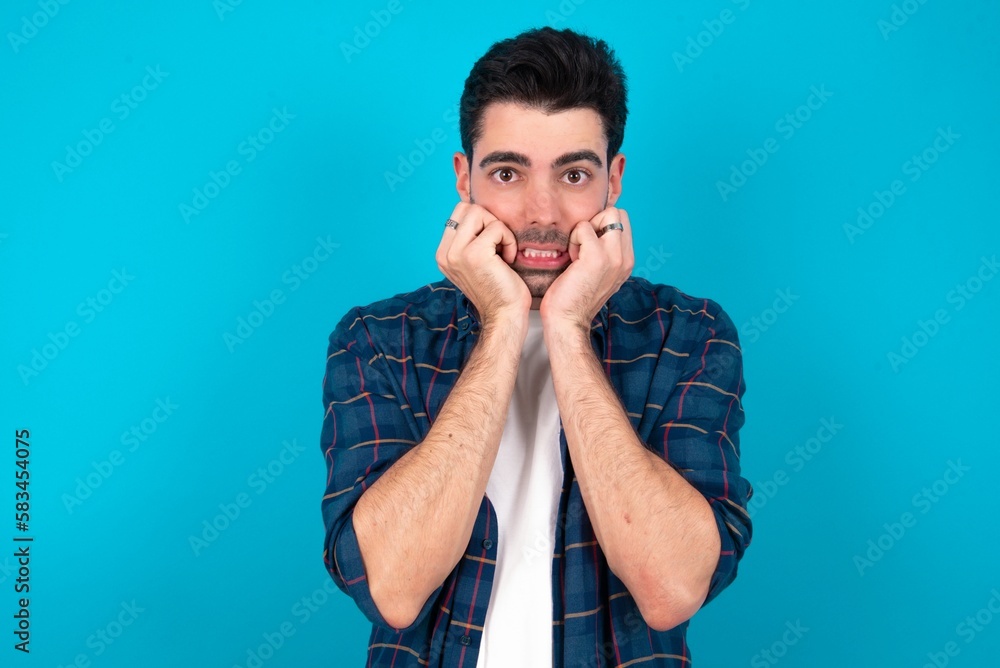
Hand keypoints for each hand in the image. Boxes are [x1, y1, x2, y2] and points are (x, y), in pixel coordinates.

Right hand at [435, 202, 530, 327]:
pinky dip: (509, 240)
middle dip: (488, 220)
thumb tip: (479, 212)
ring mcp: (457, 253)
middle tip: (497, 244)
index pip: (458, 213)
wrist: (504, 316)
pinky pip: (496, 227)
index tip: (491, 243)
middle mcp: (445, 253)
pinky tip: (508, 259)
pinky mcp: (474, 254)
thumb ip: (470, 240)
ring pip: (479, 212)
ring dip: (498, 229)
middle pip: (466, 208)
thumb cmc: (498, 290)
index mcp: (443, 254)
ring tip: (502, 251)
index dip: (481, 221)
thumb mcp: (476, 262)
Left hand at [539, 207, 633, 332]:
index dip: (602, 226)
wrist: (568, 321)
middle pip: (618, 213)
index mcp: (627, 262)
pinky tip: (571, 258)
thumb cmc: (575, 298)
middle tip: (584, 246)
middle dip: (597, 222)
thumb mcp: (598, 273)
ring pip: (607, 214)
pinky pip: (584, 227)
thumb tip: (594, 230)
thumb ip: (604, 253)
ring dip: (587, 229)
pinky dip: (574, 238)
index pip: (622, 222)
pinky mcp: (597, 257)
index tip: (589, 248)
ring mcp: (614, 257)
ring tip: (578, 253)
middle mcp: (625, 258)